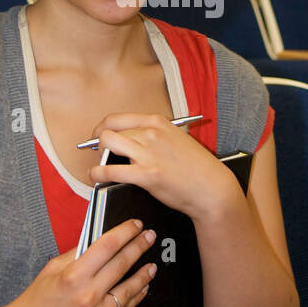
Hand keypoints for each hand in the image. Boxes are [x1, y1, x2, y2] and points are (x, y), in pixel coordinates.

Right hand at [7, 219, 157, 306]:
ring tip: (151, 265)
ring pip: (129, 290)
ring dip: (143, 275)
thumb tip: (101, 240)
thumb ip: (78, 254)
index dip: (126, 232)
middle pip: (122, 264)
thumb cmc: (36, 301)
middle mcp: (88, 296)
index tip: (136, 225)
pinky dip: (136, 298)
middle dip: (139, 246)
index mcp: (74, 276)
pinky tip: (142, 288)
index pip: (108, 246)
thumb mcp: (52, 269)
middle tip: (149, 237)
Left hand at [88, 113, 243, 221]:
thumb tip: (129, 138)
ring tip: (98, 166)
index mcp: (157, 122)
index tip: (100, 137)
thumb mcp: (175, 138)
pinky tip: (96, 177)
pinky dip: (97, 173)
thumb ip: (153, 135)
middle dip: (99, 144)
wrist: (211, 187)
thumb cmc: (196, 167)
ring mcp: (148, 153)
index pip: (116, 118)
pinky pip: (110, 170)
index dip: (102, 128)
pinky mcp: (146, 174)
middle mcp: (151, 133)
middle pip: (109, 131)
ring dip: (98, 157)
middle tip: (100, 154)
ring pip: (107, 145)